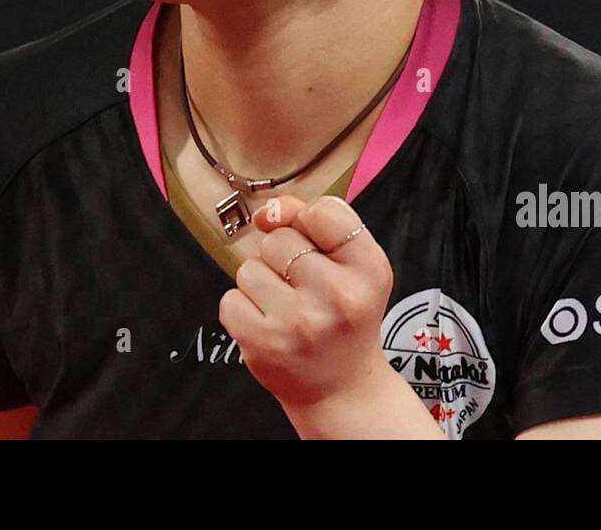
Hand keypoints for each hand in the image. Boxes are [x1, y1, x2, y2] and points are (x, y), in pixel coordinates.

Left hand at [217, 194, 394, 408]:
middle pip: (280, 238)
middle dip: (284, 256)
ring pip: (250, 267)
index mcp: (370, 269)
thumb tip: (267, 212)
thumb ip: (314, 223)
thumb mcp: (352, 266)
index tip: (318, 246)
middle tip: (306, 288)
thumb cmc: (342, 316)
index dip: (311, 221)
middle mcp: (338, 295)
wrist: (340, 388)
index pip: (324, 211)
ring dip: (262, 283)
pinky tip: (269, 324)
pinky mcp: (263, 343)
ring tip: (287, 307)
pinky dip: (244, 309)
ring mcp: (298, 322)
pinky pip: (230, 298)